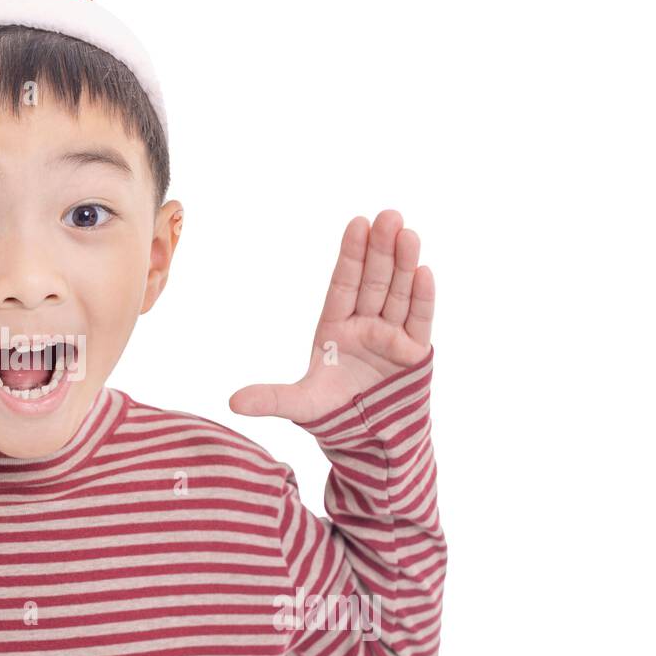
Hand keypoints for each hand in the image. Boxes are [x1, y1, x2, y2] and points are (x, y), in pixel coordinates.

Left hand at [229, 209, 433, 422]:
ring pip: (398, 295)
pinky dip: (422, 298)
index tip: (356, 223)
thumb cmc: (335, 413)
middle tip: (388, 215)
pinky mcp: (414, 354)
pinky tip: (424, 272)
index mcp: (335, 328)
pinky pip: (419, 321)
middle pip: (373, 282)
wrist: (370, 440)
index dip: (351, 255)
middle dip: (380, 249)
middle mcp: (364, 326)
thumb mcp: (300, 405)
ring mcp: (391, 337)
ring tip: (407, 233)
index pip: (343, 285)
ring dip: (404, 264)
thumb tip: (231, 402)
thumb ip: (271, 399)